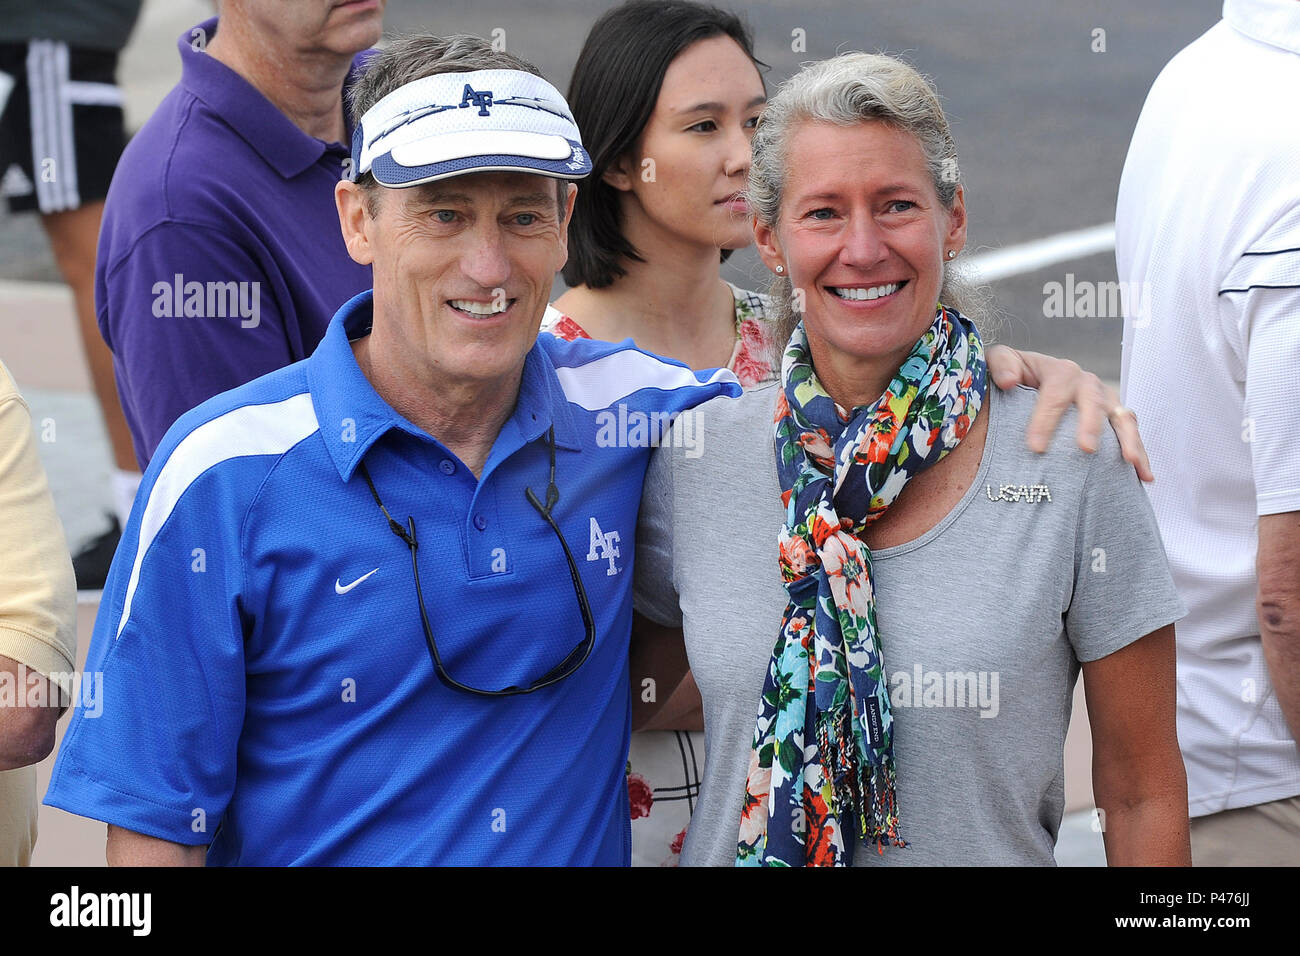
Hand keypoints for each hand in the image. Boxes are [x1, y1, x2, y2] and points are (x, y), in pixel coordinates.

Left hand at [986, 345, 1153, 482]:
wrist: (1028, 380)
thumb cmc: (1012, 374)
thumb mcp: (1000, 361)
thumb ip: (1001, 364)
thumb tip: (1008, 381)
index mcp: (1060, 371)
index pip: (1056, 393)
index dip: (1046, 418)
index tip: (1036, 447)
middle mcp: (1088, 384)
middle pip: (1094, 402)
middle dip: (1091, 425)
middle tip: (1085, 449)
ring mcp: (1106, 402)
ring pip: (1122, 418)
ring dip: (1129, 439)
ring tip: (1130, 462)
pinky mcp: (1115, 420)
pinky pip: (1131, 435)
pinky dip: (1140, 454)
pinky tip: (1145, 477)